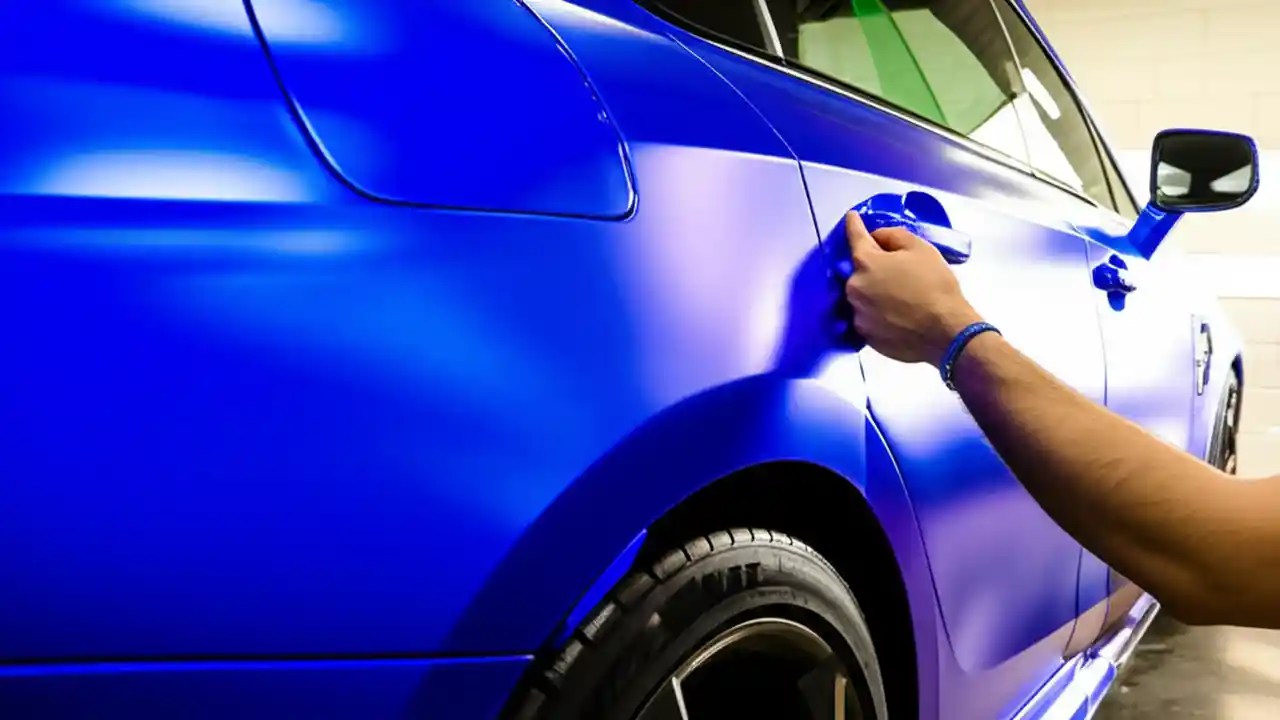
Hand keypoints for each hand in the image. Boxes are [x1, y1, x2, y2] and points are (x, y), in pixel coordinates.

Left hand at [844, 212, 982, 366]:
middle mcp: (853, 287)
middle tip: (897, 271)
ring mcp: (857, 313)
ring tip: (900, 297)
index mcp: (865, 262)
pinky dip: (877, 313)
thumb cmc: (935, 286)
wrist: (945, 332)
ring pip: (862, 295)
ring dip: (874, 291)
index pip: (855, 237)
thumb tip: (877, 237)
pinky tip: (897, 315)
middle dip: (873, 266)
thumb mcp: (920, 248)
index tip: (851, 217)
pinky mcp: (864, 334)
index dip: (854, 224)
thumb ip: (893, 235)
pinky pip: (867, 316)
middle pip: (858, 270)